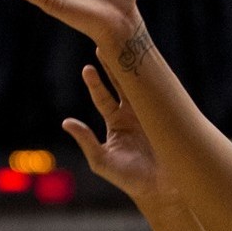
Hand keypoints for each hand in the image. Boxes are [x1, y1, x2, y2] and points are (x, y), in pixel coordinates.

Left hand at [63, 57, 182, 209]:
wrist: (162, 187)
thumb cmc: (130, 178)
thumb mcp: (101, 161)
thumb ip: (85, 140)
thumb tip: (66, 121)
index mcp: (117, 122)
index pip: (103, 97)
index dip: (95, 81)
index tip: (88, 67)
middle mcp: (132, 113)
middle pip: (120, 83)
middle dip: (113, 65)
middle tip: (105, 43)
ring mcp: (150, 112)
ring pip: (139, 84)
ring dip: (132, 67)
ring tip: (125, 47)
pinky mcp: (165, 114)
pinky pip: (159, 94)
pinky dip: (155, 79)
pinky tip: (151, 65)